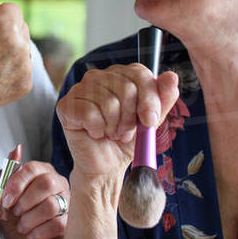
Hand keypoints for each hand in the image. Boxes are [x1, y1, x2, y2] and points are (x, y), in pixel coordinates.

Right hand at [0, 0, 31, 125]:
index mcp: (9, 25)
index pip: (10, 9)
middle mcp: (23, 45)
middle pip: (18, 27)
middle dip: (2, 32)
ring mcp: (26, 66)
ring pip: (21, 46)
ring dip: (8, 50)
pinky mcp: (27, 84)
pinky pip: (22, 66)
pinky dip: (11, 69)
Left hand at [0, 148, 69, 238]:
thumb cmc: (13, 214)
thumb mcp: (0, 195)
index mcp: (41, 170)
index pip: (32, 168)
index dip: (16, 184)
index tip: (5, 200)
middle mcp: (58, 183)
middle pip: (46, 183)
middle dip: (25, 202)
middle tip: (14, 213)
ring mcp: (68, 202)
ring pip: (52, 205)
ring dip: (30, 219)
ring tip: (21, 225)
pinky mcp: (71, 223)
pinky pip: (57, 225)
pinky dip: (38, 232)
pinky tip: (30, 234)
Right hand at [55, 65, 178, 181]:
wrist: (106, 165)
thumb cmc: (126, 140)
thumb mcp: (151, 120)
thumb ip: (163, 99)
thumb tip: (171, 76)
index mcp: (121, 75)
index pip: (139, 73)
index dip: (149, 99)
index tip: (150, 121)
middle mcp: (99, 76)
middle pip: (126, 88)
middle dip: (131, 118)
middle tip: (126, 130)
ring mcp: (80, 89)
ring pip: (109, 103)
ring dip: (114, 126)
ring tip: (111, 132)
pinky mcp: (66, 105)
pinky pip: (90, 114)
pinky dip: (98, 129)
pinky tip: (95, 133)